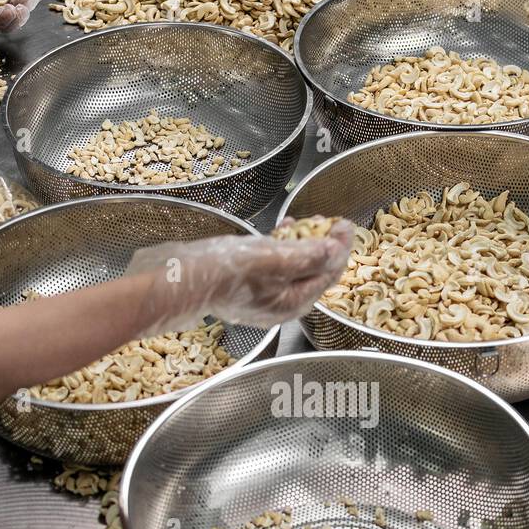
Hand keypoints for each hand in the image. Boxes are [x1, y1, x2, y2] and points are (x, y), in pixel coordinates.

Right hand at [128, 220, 355, 330]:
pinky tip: (282, 232)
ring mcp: (265, 298)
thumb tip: (335, 249)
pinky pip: (276, 268)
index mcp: (293, 302)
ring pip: (295, 269)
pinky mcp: (249, 288)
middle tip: (329, 222)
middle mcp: (282, 305)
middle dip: (325, 246)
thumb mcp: (274, 258)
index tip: (345, 224)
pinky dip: (283, 249)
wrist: (182, 279)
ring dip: (304, 245)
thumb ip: (308, 255)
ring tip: (307, 223)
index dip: (340, 247)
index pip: (329, 274)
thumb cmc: (225, 270)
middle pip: (315, 273)